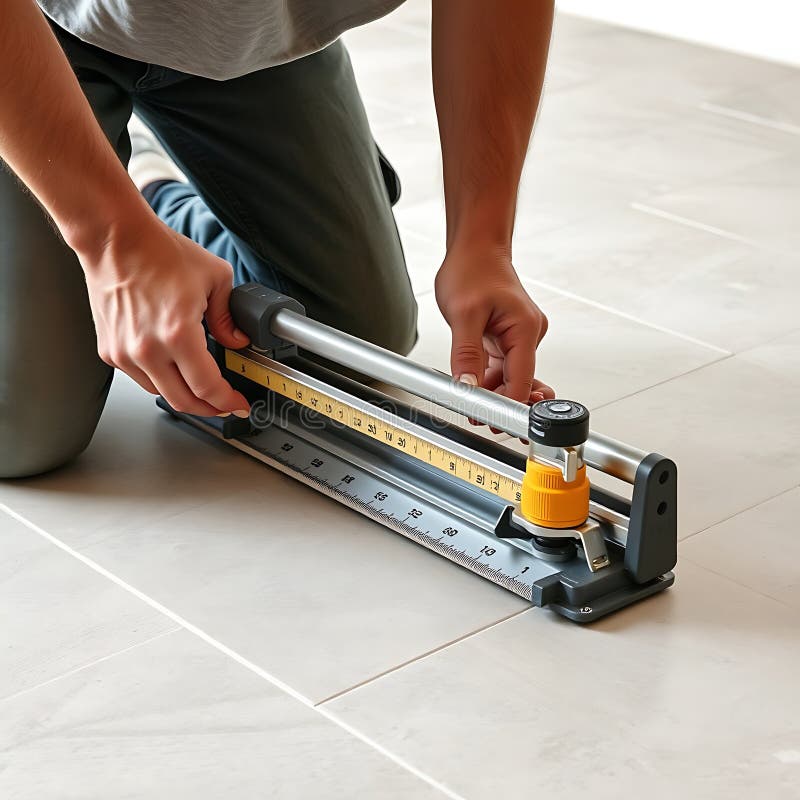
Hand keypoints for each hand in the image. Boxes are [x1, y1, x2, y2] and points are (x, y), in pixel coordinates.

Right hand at [79, 214, 251, 416]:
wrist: (115, 239)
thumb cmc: (159, 252)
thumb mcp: (216, 278)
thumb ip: (229, 316)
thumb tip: (237, 341)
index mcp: (178, 334)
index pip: (207, 388)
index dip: (227, 401)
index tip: (238, 403)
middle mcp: (148, 349)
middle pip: (184, 401)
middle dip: (210, 408)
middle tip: (224, 403)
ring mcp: (125, 353)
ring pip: (161, 393)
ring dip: (184, 394)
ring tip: (201, 386)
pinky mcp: (110, 351)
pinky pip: (141, 378)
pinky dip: (160, 379)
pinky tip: (173, 367)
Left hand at [435, 245, 553, 410]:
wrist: (474, 249)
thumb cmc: (472, 269)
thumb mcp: (463, 314)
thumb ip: (466, 354)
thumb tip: (468, 387)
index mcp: (525, 328)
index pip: (522, 380)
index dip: (508, 406)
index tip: (492, 421)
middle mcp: (528, 334)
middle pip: (520, 383)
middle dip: (501, 404)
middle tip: (479, 418)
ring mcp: (519, 337)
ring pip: (509, 378)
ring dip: (492, 393)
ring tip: (471, 405)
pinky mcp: (508, 338)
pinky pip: (502, 367)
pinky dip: (489, 379)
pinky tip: (475, 387)